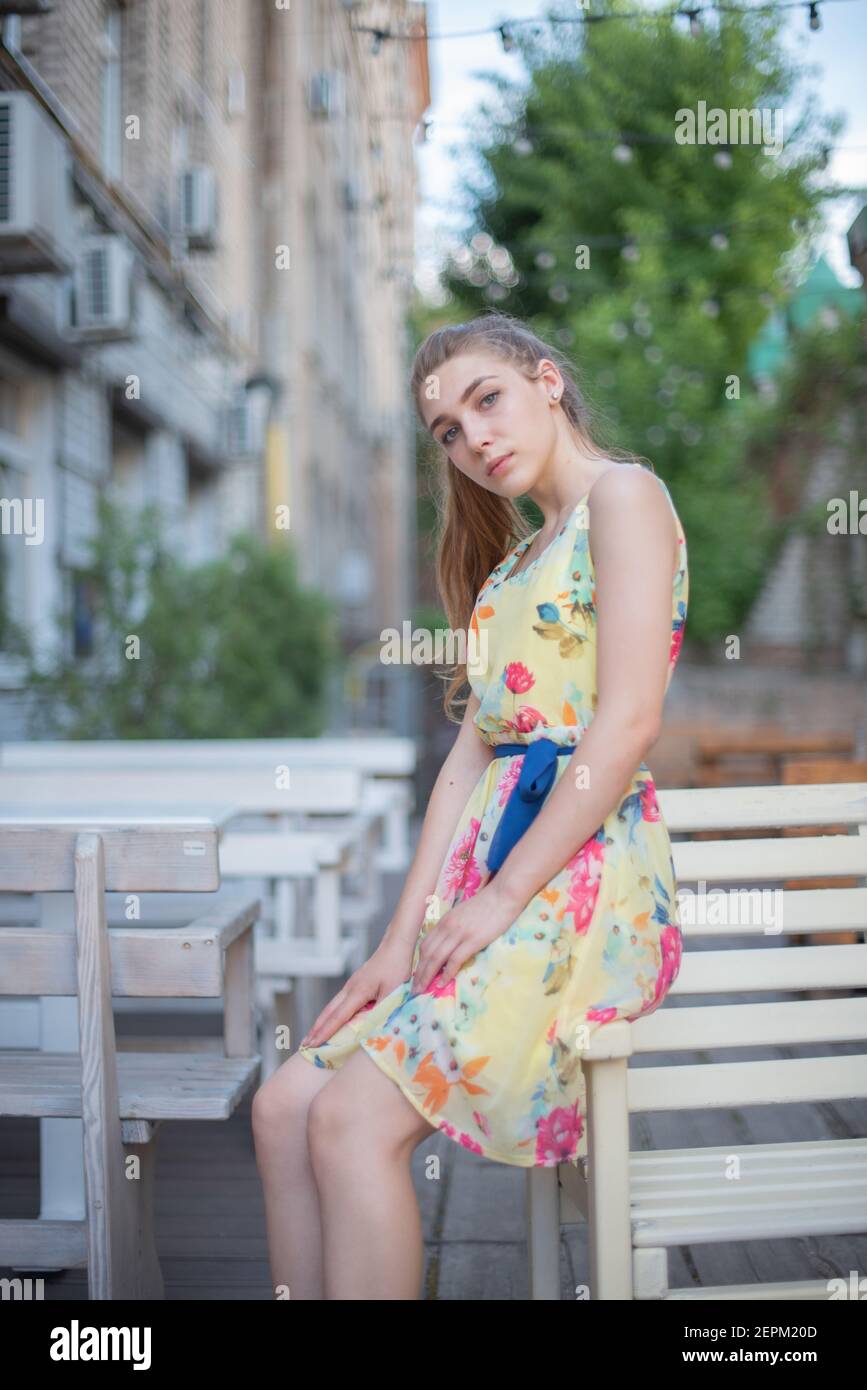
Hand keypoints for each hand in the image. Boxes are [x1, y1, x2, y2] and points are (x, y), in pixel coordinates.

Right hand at [299, 937, 413, 1048]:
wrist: (396, 944)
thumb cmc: (396, 966)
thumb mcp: (394, 992)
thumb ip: (383, 1012)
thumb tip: (374, 1030)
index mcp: (358, 991)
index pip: (338, 1017)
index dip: (325, 1033)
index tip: (313, 1045)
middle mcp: (350, 988)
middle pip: (328, 1011)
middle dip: (316, 1029)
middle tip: (305, 1044)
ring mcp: (352, 984)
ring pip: (333, 1006)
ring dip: (322, 1021)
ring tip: (313, 1035)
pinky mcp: (356, 983)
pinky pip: (340, 1002)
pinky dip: (332, 1013)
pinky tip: (333, 1019)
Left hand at [410, 880, 520, 994]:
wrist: (503, 895)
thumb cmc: (487, 904)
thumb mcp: (463, 914)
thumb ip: (454, 927)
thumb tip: (450, 944)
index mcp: (445, 920)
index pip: (425, 944)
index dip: (419, 961)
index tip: (416, 974)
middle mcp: (447, 927)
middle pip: (427, 953)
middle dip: (419, 972)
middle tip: (414, 988)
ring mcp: (459, 934)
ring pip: (436, 958)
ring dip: (427, 976)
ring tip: (422, 990)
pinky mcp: (472, 940)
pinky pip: (454, 960)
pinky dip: (447, 973)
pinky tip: (443, 983)